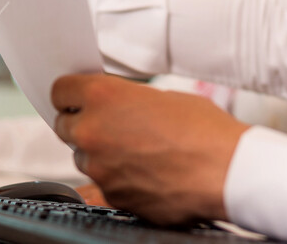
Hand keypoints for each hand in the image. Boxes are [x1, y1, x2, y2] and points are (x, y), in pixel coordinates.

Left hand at [52, 74, 248, 224]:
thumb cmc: (205, 131)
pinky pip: (103, 182)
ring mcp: (99, 167)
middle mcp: (93, 131)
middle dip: (84, 124)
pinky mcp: (112, 195)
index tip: (77, 98)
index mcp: (103, 97)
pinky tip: (146, 170)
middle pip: (65, 125)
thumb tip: (115, 107)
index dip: (71, 94)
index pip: (60, 90)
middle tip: (111, 125)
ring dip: (100, 153)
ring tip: (137, 150)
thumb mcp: (163, 96)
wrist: (226, 171)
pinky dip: (118, 177)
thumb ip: (126, 100)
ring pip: (83, 157)